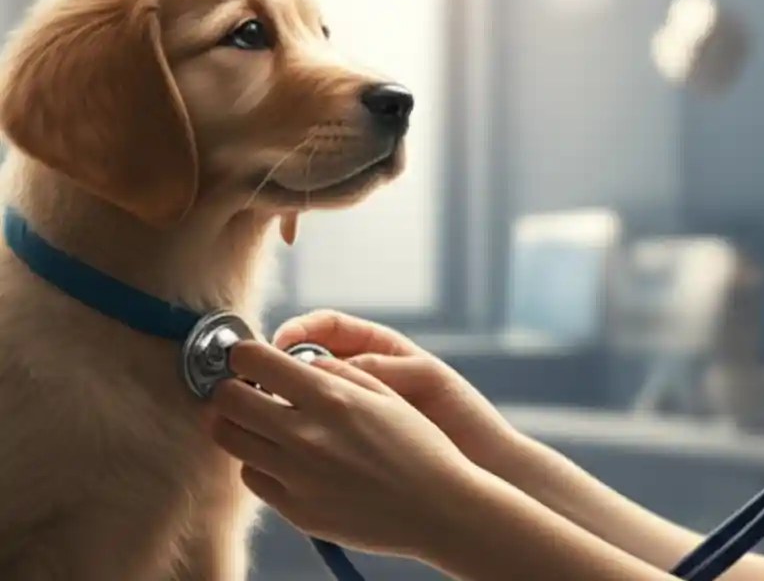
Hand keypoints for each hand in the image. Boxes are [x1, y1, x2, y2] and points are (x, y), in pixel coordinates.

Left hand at [205, 340, 474, 559]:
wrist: (440, 509)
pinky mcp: (295, 509)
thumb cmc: (420, 446)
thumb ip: (336, 372)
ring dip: (237, 424)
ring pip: (231, 440)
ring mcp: (296, 476)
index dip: (243, 355)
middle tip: (245, 389)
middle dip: (230, 388)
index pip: (253, 361)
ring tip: (259, 423)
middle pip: (228, 400)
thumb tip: (295, 362)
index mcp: (330, 397)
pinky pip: (252, 477)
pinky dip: (259, 462)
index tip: (246, 358)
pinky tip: (283, 457)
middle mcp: (305, 435)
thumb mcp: (385, 394)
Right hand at [273, 310, 526, 474]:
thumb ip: (382, 367)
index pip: (325, 327)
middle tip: (256, 379)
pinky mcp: (349, 442)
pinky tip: (287, 442)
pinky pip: (314, 430)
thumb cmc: (460, 413)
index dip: (298, 330)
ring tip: (268, 411)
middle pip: (303, 361)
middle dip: (276, 365)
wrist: (481, 462)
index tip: (278, 343)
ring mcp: (352, 410)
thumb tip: (330, 364)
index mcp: (377, 349)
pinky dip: (298, 432)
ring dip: (282, 401)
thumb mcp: (424, 379)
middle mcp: (360, 376)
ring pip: (302, 398)